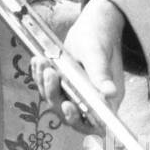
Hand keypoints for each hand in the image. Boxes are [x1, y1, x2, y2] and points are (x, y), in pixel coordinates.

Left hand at [31, 0, 126, 125]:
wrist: (92, 27)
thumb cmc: (100, 38)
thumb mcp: (98, 53)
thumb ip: (102, 73)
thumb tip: (110, 93)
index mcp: (107, 98)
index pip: (94, 123)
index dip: (80, 120)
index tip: (67, 105)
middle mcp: (91, 100)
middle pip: (69, 113)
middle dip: (55, 95)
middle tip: (50, 74)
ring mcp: (76, 93)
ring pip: (55, 100)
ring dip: (45, 84)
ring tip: (43, 63)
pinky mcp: (64, 85)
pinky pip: (48, 87)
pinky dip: (41, 76)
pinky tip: (38, 61)